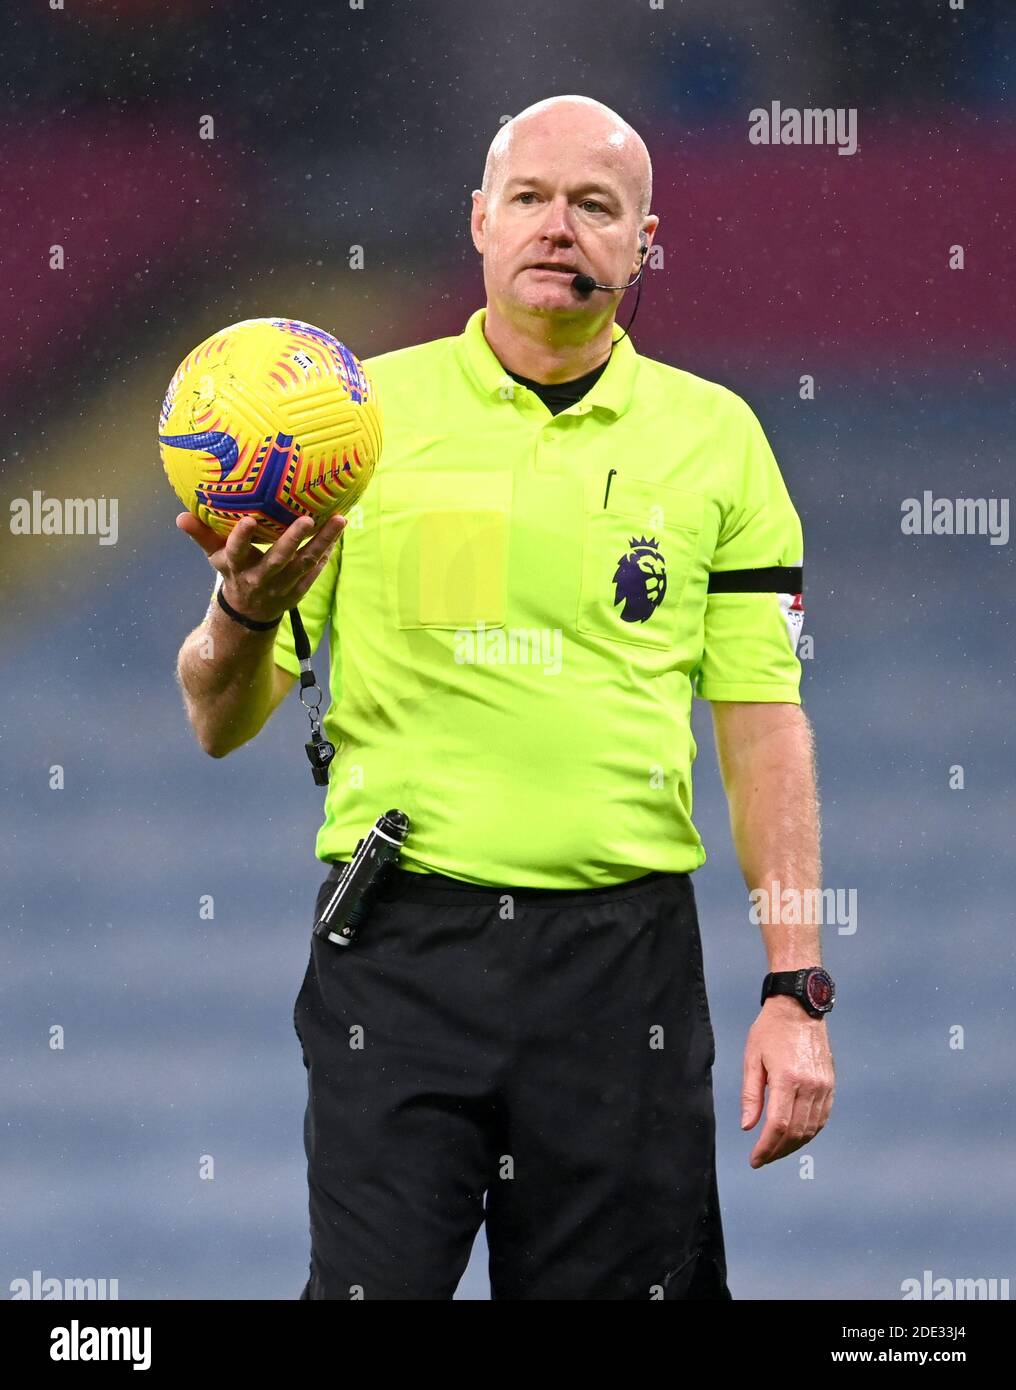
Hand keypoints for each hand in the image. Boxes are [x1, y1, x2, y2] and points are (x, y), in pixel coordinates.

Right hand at [176, 511, 345, 623]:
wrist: (249, 613)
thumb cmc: (233, 572)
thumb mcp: (215, 557)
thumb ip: (201, 535)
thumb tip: (180, 517)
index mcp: (237, 567)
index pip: (236, 551)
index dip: (241, 538)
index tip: (250, 520)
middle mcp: (260, 578)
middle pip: (278, 559)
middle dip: (292, 540)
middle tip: (307, 519)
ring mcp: (282, 586)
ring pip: (304, 564)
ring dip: (323, 542)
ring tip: (339, 520)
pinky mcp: (299, 591)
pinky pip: (315, 572)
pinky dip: (327, 554)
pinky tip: (337, 534)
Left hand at [741, 995, 834, 1167]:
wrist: (800, 1008)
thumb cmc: (770, 1030)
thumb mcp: (752, 1058)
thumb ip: (751, 1095)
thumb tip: (749, 1127)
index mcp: (787, 1078)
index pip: (778, 1125)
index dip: (766, 1147)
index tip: (755, 1159)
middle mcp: (810, 1085)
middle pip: (796, 1132)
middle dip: (778, 1151)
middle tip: (763, 1159)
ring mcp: (824, 1086)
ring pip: (811, 1129)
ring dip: (794, 1146)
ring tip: (776, 1151)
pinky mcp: (831, 1084)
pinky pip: (822, 1118)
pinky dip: (809, 1132)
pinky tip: (796, 1137)